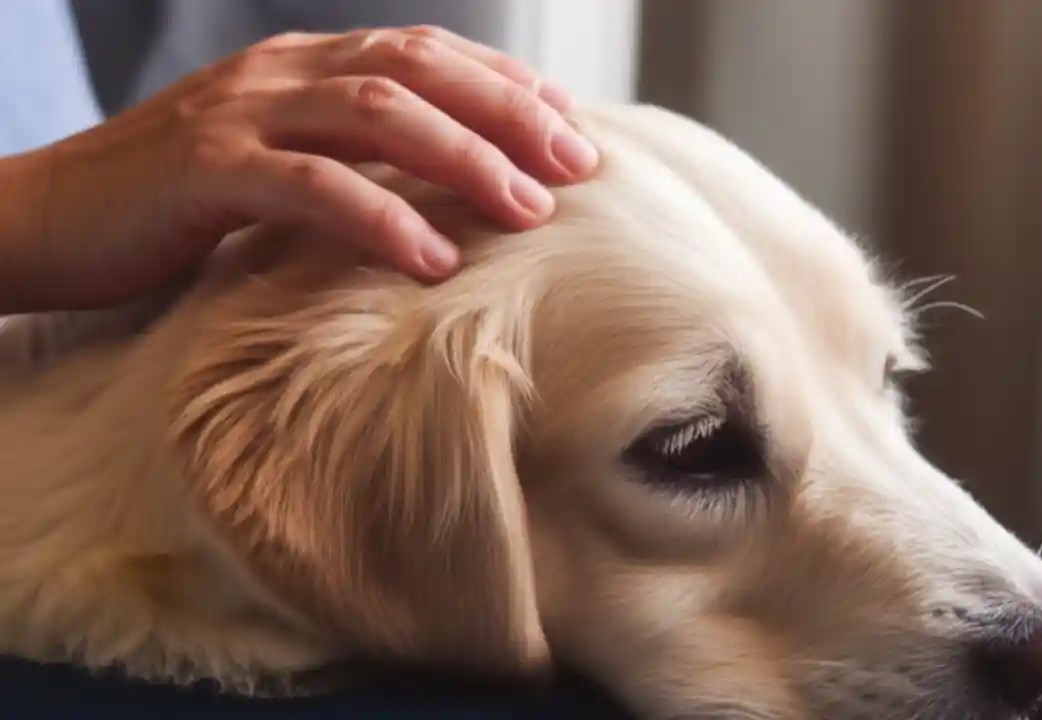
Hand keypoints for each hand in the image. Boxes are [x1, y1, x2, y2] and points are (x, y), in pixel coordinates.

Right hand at [0, 27, 597, 312]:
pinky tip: (434, 258)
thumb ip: (348, 158)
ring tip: (530, 211)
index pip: (425, 54)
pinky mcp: (205, 171)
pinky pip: (310, 186)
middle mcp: (280, 73)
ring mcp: (240, 114)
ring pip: (377, 116)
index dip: (505, 85)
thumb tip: (444, 193)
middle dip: (508, 113)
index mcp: (303, 64)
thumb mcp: (274, 164)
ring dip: (465, 159)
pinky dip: (380, 218)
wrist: (47, 219)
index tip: (572, 129)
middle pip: (417, 71)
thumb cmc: (174, 205)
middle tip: (578, 166)